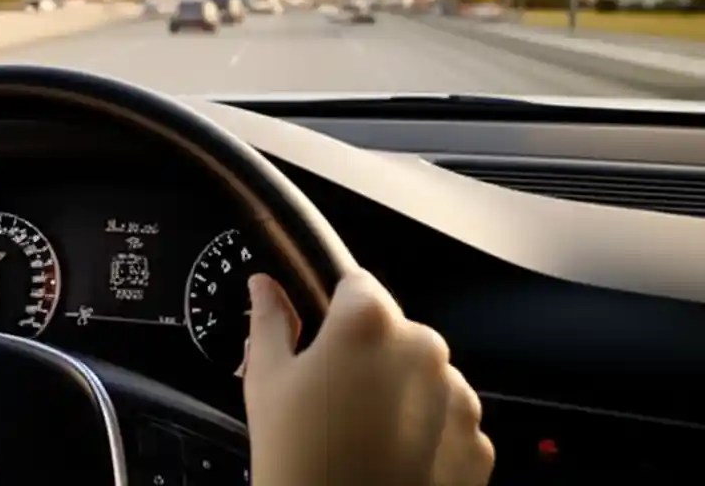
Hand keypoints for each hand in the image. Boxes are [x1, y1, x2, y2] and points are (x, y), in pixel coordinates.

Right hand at [243, 271, 493, 485]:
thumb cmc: (296, 458)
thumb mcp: (266, 382)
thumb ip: (270, 321)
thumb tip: (265, 285)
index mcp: (369, 323)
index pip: (357, 283)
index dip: (334, 310)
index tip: (320, 342)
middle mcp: (424, 349)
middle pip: (395, 330)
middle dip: (369, 354)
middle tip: (334, 399)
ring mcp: (457, 399)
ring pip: (425, 375)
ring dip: (401, 392)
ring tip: (363, 435)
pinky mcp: (476, 444)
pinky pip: (449, 421)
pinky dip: (427, 433)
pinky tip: (391, 458)